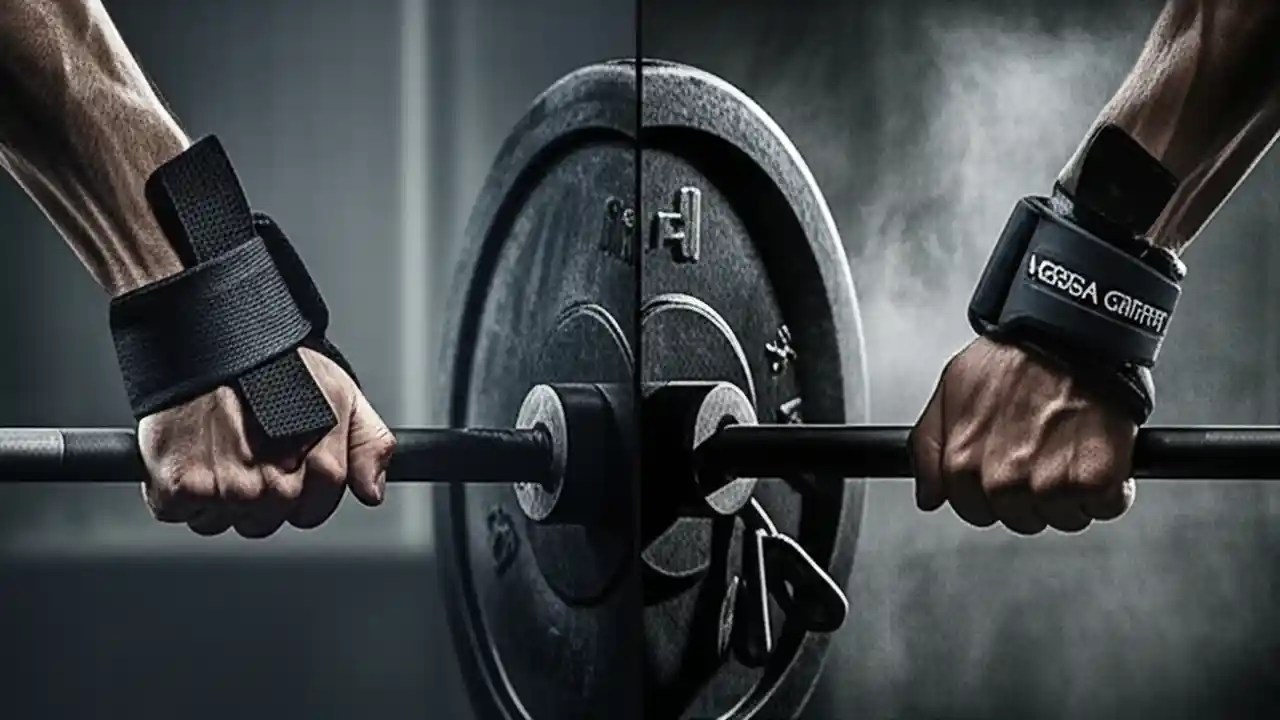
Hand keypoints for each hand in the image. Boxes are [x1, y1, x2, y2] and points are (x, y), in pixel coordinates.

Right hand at [135, 348, 395, 537]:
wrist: (207, 336)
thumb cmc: (273, 361)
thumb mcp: (341, 394)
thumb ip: (367, 445)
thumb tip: (372, 490)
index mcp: (314, 467)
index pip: (311, 513)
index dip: (299, 498)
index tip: (285, 470)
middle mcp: (271, 485)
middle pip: (265, 522)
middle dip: (258, 496)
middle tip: (246, 450)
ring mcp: (223, 490)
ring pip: (222, 522)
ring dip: (216, 497)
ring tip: (216, 448)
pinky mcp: (177, 488)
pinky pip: (180, 514)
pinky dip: (177, 493)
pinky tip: (188, 453)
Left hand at [909, 336, 1136, 533]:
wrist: (1071, 336)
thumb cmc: (1015, 356)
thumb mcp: (950, 391)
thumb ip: (929, 448)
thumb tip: (929, 495)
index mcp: (964, 464)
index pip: (975, 512)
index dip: (994, 491)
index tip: (1010, 467)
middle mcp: (1004, 481)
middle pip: (1021, 519)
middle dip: (1033, 493)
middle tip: (1045, 450)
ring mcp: (1050, 486)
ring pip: (1064, 519)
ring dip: (1073, 493)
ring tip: (1072, 446)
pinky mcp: (1097, 483)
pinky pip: (1108, 507)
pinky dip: (1114, 487)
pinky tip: (1102, 453)